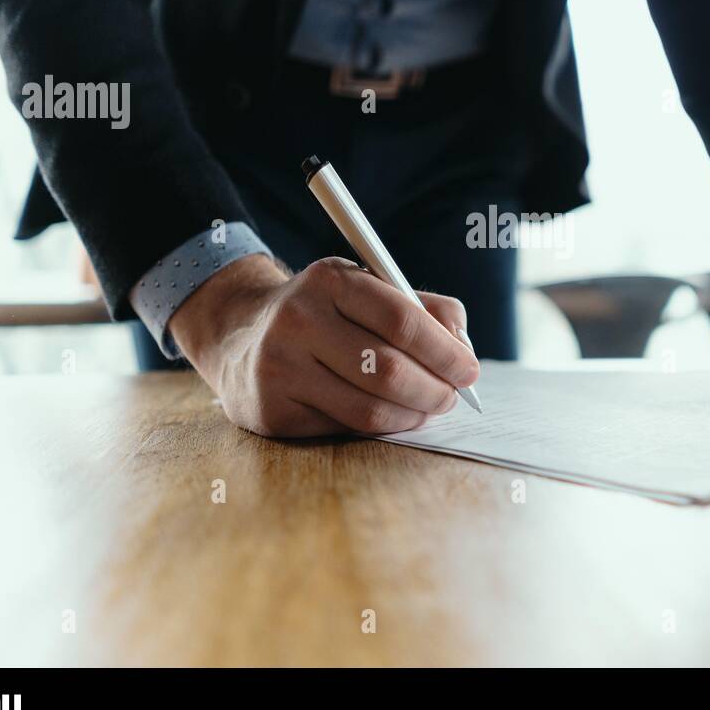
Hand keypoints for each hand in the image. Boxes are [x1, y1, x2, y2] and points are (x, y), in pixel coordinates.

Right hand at [169, 254, 479, 437]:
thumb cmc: (325, 313)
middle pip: (387, 370)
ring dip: (413, 415)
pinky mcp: (271, 411)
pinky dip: (379, 426)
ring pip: (369, 408)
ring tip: (427, 408)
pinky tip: (389, 415)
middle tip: (452, 396)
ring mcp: (279, 368)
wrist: (239, 335)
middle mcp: (298, 321)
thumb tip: (463, 345)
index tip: (469, 370)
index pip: (401, 319)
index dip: (445, 350)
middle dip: (434, 390)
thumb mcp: (367, 290)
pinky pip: (344, 428)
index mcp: (330, 281)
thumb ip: (423, 309)